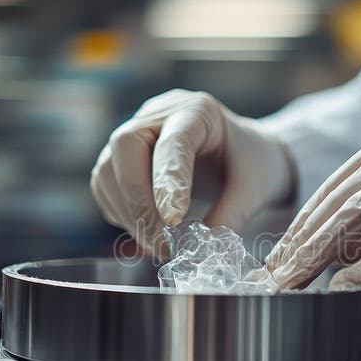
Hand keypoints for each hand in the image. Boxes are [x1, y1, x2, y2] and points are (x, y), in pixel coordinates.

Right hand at [91, 89, 293, 256]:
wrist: (245, 156)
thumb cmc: (253, 165)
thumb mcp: (255, 189)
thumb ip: (230, 216)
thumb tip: (201, 249)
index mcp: (198, 111)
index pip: (172, 142)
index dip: (168, 182)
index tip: (173, 222)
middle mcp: (159, 114)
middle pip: (125, 146)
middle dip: (138, 200)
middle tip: (161, 242)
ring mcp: (136, 133)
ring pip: (108, 170)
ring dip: (128, 214)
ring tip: (159, 246)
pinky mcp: (122, 158)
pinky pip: (106, 187)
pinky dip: (122, 215)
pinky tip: (148, 233)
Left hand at [265, 107, 360, 288]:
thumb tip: (356, 243)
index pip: (340, 182)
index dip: (308, 218)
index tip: (283, 247)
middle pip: (340, 201)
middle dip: (301, 241)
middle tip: (272, 273)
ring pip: (359, 221)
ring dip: (319, 257)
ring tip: (290, 283)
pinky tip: (340, 289)